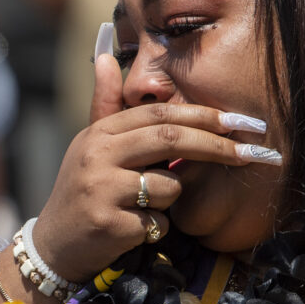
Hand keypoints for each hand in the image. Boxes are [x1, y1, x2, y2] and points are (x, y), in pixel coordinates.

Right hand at [30, 43, 273, 282]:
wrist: (54, 246)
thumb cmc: (83, 192)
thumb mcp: (90, 146)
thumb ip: (106, 105)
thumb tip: (106, 57)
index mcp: (99, 134)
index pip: (158, 113)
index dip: (202, 115)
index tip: (239, 121)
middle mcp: (97, 156)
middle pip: (170, 140)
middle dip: (216, 146)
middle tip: (250, 153)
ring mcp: (101, 190)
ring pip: (168, 186)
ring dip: (172, 198)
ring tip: (145, 206)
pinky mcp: (109, 224)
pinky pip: (158, 221)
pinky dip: (156, 227)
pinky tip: (133, 229)